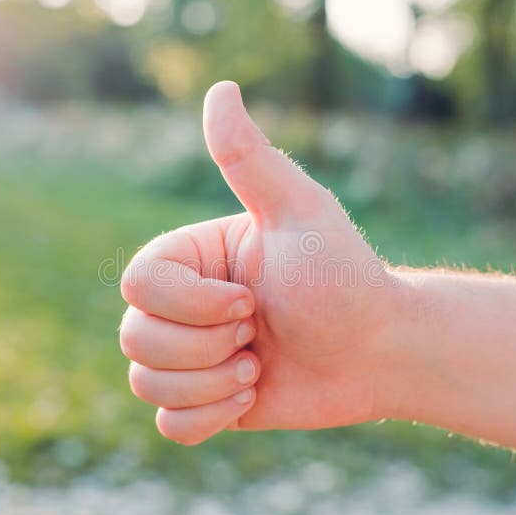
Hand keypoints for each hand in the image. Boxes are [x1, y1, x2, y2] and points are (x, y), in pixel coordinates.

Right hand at [119, 81, 397, 444]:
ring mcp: (192, 355)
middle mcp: (183, 305)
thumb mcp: (299, 211)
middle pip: (135, 336)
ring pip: (145, 383)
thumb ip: (250, 158)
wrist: (380, 351)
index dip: (193, 303)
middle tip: (261, 330)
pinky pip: (168, 425)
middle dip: (208, 346)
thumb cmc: (344, 276)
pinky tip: (252, 394)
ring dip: (213, 383)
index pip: (137, 284)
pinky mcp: (205, 401)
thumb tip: (219, 89)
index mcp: (191, 258)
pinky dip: (210, 417)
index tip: (254, 298)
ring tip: (259, 364)